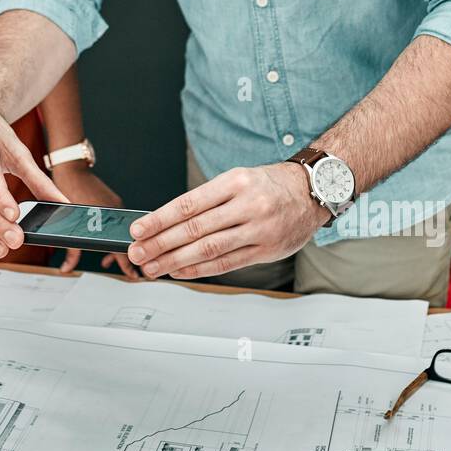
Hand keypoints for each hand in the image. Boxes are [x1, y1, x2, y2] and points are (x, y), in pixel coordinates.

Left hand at [50, 165, 141, 279]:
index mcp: (108, 220)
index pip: (122, 248)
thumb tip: (67, 268)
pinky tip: (102, 236)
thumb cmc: (69, 189)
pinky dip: (112, 232)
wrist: (72, 168)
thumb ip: (70, 249)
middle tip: (124, 269)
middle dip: (124, 257)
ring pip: (120, 231)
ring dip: (115, 245)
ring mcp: (115, 205)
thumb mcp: (68, 223)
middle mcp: (116, 212)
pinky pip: (116, 221)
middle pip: (124, 240)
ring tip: (108, 259)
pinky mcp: (112, 201)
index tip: (134, 274)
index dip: (128, 264)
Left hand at [125, 162, 330, 280]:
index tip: (139, 229)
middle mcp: (248, 205)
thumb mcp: (238, 179)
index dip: (160, 219)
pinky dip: (200, 269)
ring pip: (210, 249)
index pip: (189, 203)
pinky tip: (180, 271)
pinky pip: (227, 263)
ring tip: (153, 266)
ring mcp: (259, 229)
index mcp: (236, 181)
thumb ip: (207, 200)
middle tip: (138, 252)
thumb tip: (167, 222)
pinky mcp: (266, 250)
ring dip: (176, 261)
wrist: (311, 191)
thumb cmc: (268, 184)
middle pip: (196, 229)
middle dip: (161, 243)